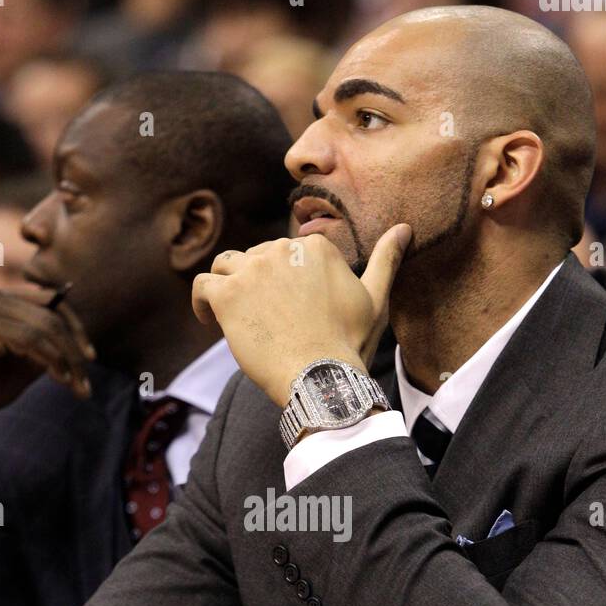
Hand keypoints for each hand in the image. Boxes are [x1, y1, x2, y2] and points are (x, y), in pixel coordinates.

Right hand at [0, 284, 96, 440]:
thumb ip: (46, 346)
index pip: (50, 301)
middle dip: (75, 349)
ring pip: (46, 327)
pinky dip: (53, 360)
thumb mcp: (23, 362)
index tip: (90, 358)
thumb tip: (80, 343)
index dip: (75, 328)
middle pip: (52, 313)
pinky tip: (62, 381)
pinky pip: (32, 340)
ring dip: (69, 360)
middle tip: (85, 383)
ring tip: (78, 388)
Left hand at [191, 224, 410, 405]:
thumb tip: (405, 228)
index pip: (285, 254)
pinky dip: (201, 302)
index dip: (283, 280)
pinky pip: (202, 285)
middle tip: (266, 322)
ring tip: (235, 315)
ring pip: (227, 266)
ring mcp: (251, 270)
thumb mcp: (375, 298)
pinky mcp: (227, 294)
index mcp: (314, 247)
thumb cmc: (349, 342)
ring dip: (229, 287)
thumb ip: (386, 259)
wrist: (321, 376)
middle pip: (255, 259)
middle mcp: (280, 249)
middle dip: (257, 285)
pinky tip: (208, 320)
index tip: (287, 307)